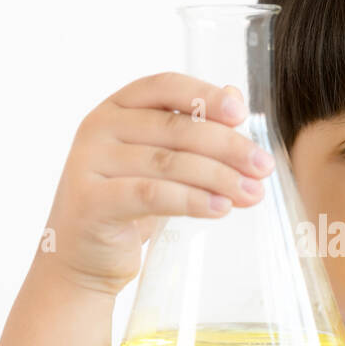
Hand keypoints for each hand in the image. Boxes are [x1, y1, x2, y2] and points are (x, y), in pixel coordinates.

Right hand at [41, 72, 275, 295]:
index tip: (241, 113)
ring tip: (252, 194)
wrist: (82, 259)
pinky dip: (191, 200)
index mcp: (116, 107)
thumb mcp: (159, 163)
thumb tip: (234, 96)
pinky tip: (220, 208)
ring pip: (168, 162)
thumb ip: (191, 129)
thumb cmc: (126, 206)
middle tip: (262, 167)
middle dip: (227, 147)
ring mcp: (89, 163)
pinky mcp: (91, 201)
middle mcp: (98, 127)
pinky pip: (151, 195)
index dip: (205, 95)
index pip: (163, 86)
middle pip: (175, 128)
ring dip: (219, 177)